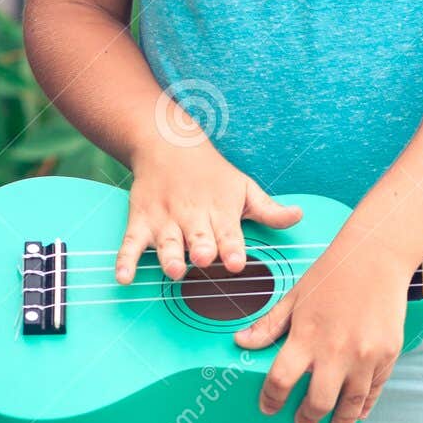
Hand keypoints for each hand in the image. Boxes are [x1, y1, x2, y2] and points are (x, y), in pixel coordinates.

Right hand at [115, 126, 301, 283]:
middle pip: (198, 237)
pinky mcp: (140, 222)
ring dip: (171, 256)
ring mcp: (164, 220)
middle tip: (206, 259)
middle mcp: (192, 217)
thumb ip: (270, 210)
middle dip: (202, 249)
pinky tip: (123, 277)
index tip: (238, 263)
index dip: (233, 249)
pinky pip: (130, 244)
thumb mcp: (245, 187)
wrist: (168, 145)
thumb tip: (299, 216)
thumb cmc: (213, 175)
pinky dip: (125, 260)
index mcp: (220, 211)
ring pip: (167, 242)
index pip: (229, 233)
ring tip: (175, 269)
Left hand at [232, 242, 410, 422]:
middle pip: (317, 402)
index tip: (268, 406)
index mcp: (306, 336)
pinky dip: (365, 405)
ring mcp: (365, 355)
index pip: (281, 380)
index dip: (271, 399)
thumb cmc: (331, 274)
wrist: (376, 256)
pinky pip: (374, 390)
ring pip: (350, 404)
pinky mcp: (387, 354)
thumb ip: (269, 324)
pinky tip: (358, 413)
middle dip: (306, 418)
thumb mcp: (294, 296)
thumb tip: (241, 342)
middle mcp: (336, 351)